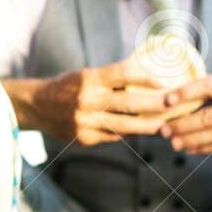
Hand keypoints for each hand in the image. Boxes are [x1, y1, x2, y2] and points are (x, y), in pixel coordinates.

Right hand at [30, 60, 171, 145]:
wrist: (37, 106)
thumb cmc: (68, 86)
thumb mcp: (86, 75)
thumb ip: (112, 80)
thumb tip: (146, 82)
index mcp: (89, 79)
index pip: (123, 73)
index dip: (145, 77)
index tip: (162, 82)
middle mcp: (87, 100)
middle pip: (129, 102)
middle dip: (155, 104)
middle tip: (173, 104)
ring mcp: (86, 122)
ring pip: (125, 125)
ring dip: (148, 125)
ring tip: (164, 125)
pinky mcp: (85, 138)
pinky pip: (113, 136)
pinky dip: (127, 132)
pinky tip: (138, 130)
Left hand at [160, 72, 211, 152]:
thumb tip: (180, 100)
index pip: (209, 86)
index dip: (186, 93)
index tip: (166, 100)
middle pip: (208, 117)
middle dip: (182, 125)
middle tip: (163, 130)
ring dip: (190, 140)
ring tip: (173, 142)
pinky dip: (205, 148)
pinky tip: (191, 148)